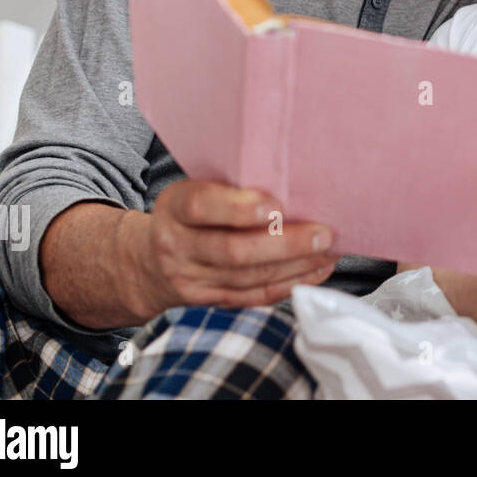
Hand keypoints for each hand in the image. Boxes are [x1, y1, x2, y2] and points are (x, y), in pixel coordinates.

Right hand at [129, 180, 339, 314]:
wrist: (148, 262)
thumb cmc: (187, 215)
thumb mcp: (194, 189)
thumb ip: (230, 185)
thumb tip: (291, 176)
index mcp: (174, 207)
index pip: (201, 206)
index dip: (239, 208)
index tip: (277, 205)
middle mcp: (177, 245)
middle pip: (233, 251)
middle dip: (285, 244)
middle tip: (323, 234)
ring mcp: (191, 279)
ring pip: (249, 278)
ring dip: (297, 265)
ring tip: (328, 250)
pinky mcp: (208, 301)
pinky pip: (254, 297)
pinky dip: (291, 284)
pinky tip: (316, 270)